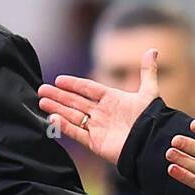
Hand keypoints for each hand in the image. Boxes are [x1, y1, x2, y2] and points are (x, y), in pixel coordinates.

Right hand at [37, 48, 160, 164]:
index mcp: (112, 99)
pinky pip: (76, 132)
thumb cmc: (152, 120)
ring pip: (73, 115)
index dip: (74, 84)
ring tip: (41, 101)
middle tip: (42, 89)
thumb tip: (153, 50)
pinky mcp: (95, 142)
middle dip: (59, 95)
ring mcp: (98, 127)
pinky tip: (52, 118)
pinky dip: (64, 126)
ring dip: (57, 108)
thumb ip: (148, 72)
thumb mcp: (149, 93)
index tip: (59, 79)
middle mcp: (102, 112)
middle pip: (76, 101)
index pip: (89, 88)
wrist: (152, 144)